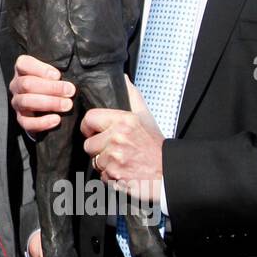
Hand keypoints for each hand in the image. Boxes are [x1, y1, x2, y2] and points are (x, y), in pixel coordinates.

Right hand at [9, 55, 74, 134]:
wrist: (50, 107)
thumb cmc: (54, 86)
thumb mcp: (55, 74)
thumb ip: (60, 68)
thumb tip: (71, 69)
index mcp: (23, 70)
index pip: (24, 64)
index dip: (41, 69)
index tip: (58, 75)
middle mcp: (17, 85)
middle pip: (26, 84)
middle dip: (51, 88)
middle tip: (69, 91)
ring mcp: (17, 103)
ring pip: (26, 101)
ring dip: (49, 103)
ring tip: (67, 105)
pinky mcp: (21, 119)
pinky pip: (27, 122)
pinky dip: (42, 122)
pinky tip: (56, 119)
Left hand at [81, 78, 164, 196]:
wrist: (168, 170)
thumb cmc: (155, 145)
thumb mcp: (145, 116)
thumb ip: (132, 96)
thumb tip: (122, 80)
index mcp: (123, 121)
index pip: (89, 118)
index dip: (89, 127)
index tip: (94, 131)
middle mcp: (117, 139)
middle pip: (88, 144)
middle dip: (98, 148)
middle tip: (114, 149)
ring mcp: (115, 158)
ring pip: (95, 161)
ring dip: (105, 163)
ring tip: (121, 160)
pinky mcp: (115, 175)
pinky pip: (102, 176)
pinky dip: (111, 176)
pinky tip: (123, 171)